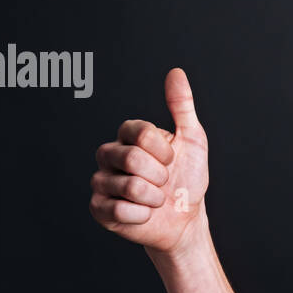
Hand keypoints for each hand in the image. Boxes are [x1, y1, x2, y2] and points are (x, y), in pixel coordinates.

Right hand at [89, 67, 209, 255]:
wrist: (186, 218)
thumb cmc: (187, 179)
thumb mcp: (193, 140)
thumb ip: (182, 107)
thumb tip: (177, 73)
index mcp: (129, 135)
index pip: (140, 133)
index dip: (164, 151)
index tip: (172, 160)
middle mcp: (109, 154)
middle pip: (132, 159)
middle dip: (160, 176)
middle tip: (164, 183)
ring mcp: (101, 181)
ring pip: (130, 187)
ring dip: (154, 198)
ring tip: (156, 199)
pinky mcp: (99, 208)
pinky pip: (121, 210)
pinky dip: (142, 216)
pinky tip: (144, 215)